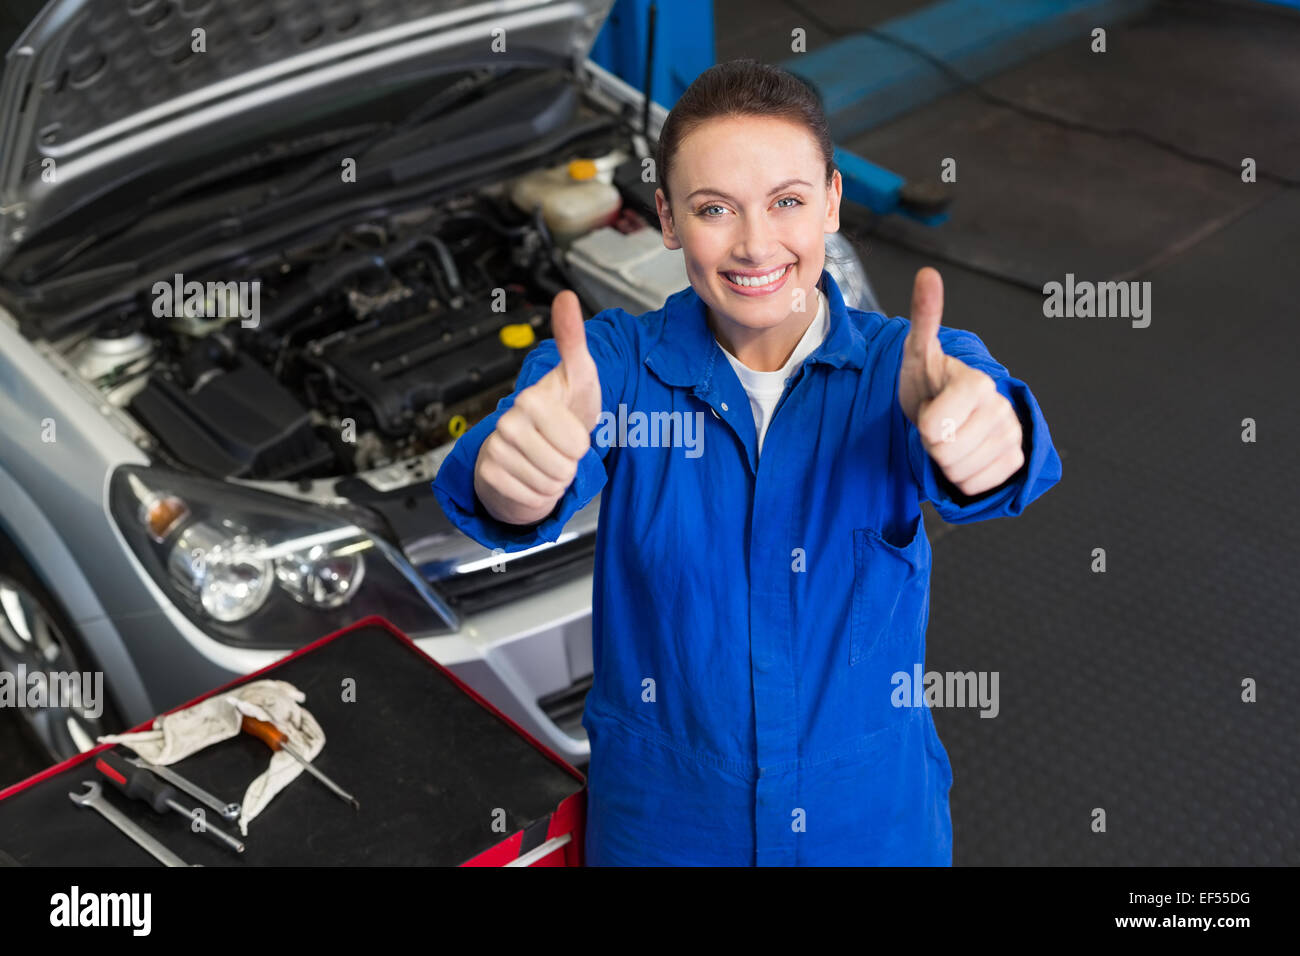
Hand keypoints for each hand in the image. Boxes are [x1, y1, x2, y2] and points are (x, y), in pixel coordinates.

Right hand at [474, 290, 602, 524]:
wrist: (531, 445)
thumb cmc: (561, 411)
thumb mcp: (578, 377)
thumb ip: (573, 340)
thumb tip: (565, 297)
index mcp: (531, 399)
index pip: (577, 444)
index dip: (581, 444)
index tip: (570, 429)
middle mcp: (507, 423)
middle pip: (563, 467)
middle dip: (568, 465)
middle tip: (557, 447)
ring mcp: (495, 450)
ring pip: (547, 486)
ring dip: (554, 480)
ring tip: (546, 460)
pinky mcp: (488, 477)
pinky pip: (530, 499)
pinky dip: (536, 495)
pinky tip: (529, 475)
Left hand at [898, 267, 1023, 496]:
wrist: (950, 411)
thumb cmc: (928, 382)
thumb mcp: (918, 353)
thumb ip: (925, 317)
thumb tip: (927, 274)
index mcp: (977, 383)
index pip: (934, 429)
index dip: (923, 426)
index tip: (928, 409)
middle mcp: (1001, 407)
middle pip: (946, 453)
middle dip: (934, 445)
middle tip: (938, 425)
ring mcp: (1012, 435)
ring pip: (961, 472)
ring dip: (947, 462)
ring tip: (950, 437)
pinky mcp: (1016, 459)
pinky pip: (978, 485)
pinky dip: (965, 477)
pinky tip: (966, 453)